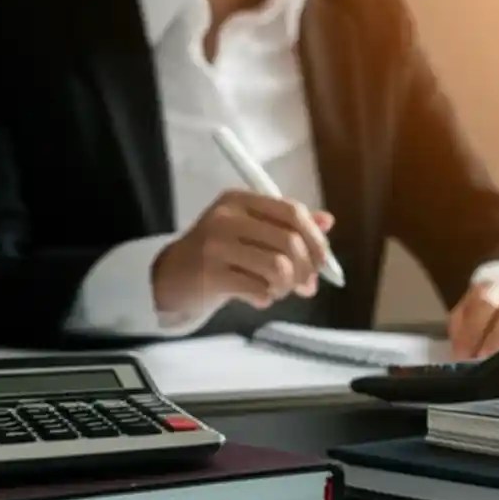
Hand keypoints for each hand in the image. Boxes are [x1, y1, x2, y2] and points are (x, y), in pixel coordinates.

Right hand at [152, 190, 334, 317]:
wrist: (170, 278)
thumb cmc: (218, 254)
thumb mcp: (251, 232)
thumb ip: (287, 226)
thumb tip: (328, 221)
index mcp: (241, 200)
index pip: (293, 212)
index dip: (317, 239)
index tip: (322, 262)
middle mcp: (227, 217)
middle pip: (290, 242)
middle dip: (306, 270)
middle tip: (304, 285)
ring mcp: (216, 245)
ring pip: (278, 267)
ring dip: (286, 286)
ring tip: (276, 290)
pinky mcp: (210, 274)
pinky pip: (258, 289)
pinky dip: (266, 298)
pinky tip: (257, 297)